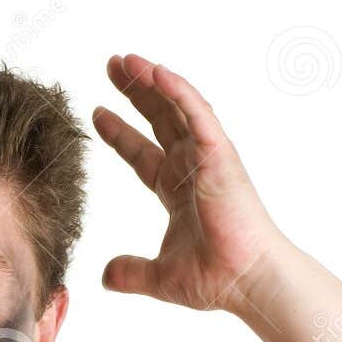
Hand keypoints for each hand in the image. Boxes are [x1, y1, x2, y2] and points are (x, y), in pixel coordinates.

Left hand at [93, 53, 289, 314]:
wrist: (244, 281)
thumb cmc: (215, 278)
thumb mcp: (158, 276)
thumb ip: (130, 272)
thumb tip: (104, 278)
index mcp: (177, 189)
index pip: (142, 153)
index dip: (120, 132)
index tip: (97, 113)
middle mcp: (192, 167)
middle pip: (159, 118)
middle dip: (135, 92)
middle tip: (112, 66)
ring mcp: (207, 157)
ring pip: (176, 107)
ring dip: (150, 81)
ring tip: (124, 60)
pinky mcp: (220, 154)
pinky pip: (196, 113)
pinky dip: (177, 90)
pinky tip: (154, 72)